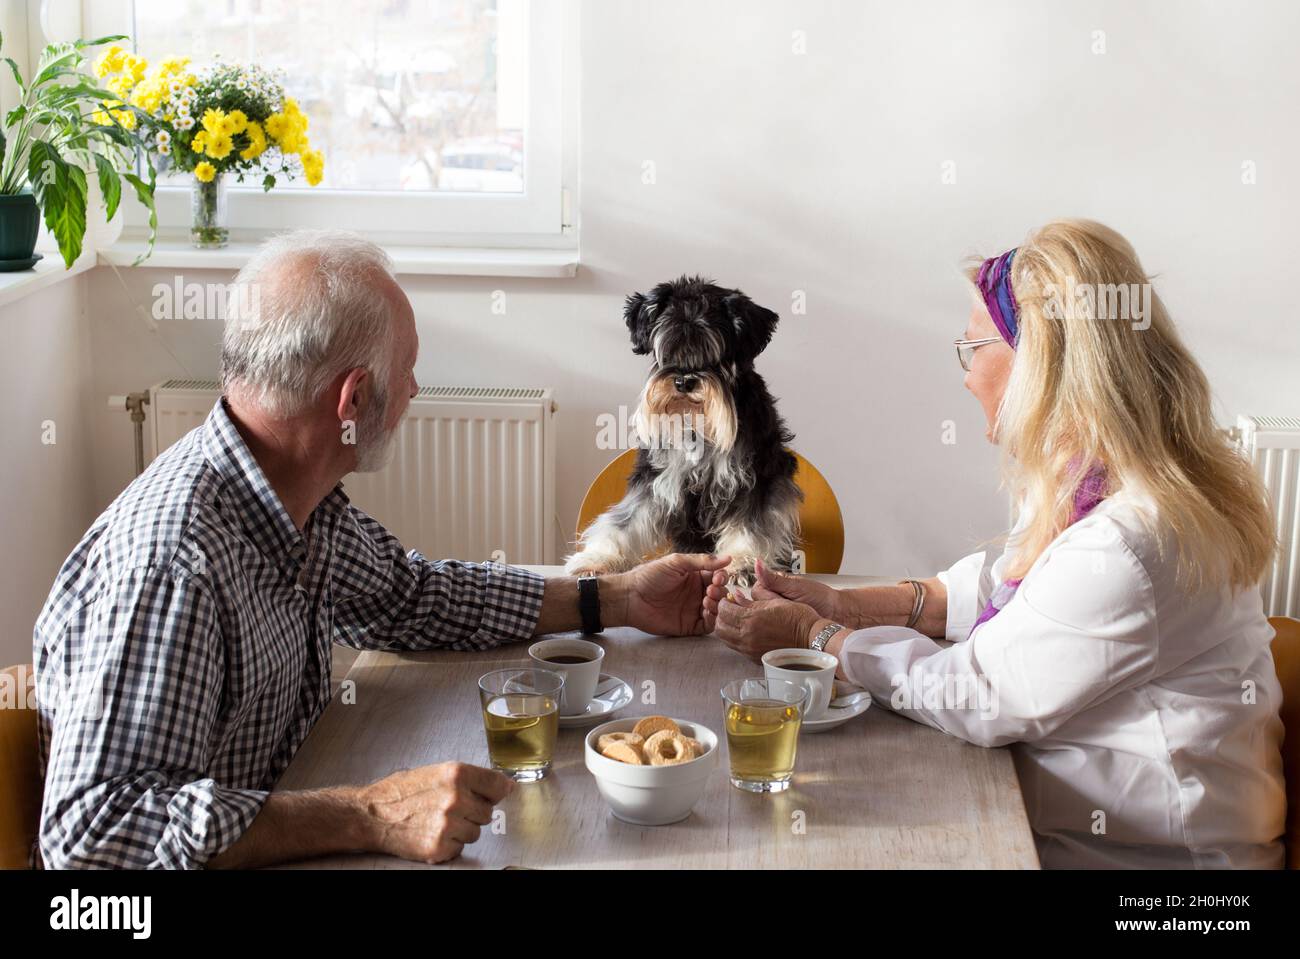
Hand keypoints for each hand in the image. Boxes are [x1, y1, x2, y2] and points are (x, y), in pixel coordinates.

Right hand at [359, 762, 513, 863]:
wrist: (371, 815)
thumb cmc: (400, 792)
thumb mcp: (435, 772)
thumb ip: (471, 778)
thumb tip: (503, 785)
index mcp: (456, 774)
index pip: (497, 785)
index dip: (499, 790)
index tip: (501, 791)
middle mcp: (455, 798)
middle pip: (487, 811)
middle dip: (473, 811)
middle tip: (449, 807)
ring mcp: (448, 824)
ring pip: (475, 832)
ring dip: (462, 829)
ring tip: (437, 820)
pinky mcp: (440, 846)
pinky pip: (460, 847)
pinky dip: (450, 844)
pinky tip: (432, 833)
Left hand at [618, 552, 732, 636]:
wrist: (631, 597)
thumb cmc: (650, 576)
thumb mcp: (677, 563)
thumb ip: (702, 561)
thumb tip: (729, 558)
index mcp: (695, 576)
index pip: (718, 576)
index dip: (722, 577)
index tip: (718, 578)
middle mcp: (697, 593)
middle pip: (720, 593)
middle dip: (720, 591)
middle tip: (710, 590)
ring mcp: (694, 610)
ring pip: (718, 610)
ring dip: (718, 605)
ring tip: (707, 600)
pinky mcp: (689, 626)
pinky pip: (709, 626)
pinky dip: (713, 620)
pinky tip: (706, 612)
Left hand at [711, 590, 821, 661]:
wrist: (812, 639)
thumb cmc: (798, 618)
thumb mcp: (775, 602)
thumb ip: (752, 600)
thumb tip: (736, 595)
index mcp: (751, 619)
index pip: (724, 610)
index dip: (723, 602)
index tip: (728, 599)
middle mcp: (747, 637)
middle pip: (719, 626)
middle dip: (721, 616)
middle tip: (729, 609)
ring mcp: (750, 649)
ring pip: (725, 639)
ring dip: (726, 628)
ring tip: (735, 620)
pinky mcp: (754, 658)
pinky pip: (736, 648)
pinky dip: (734, 638)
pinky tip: (743, 631)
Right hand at [747, 558, 847, 620]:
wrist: (835, 612)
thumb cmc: (819, 597)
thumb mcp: (795, 586)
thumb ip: (773, 579)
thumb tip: (757, 563)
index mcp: (774, 584)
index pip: (756, 591)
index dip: (767, 598)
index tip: (780, 600)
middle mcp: (773, 597)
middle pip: (757, 605)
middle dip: (773, 608)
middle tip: (791, 607)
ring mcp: (776, 611)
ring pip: (762, 616)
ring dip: (775, 617)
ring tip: (792, 615)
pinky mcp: (780, 624)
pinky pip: (770, 626)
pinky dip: (778, 626)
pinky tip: (788, 625)